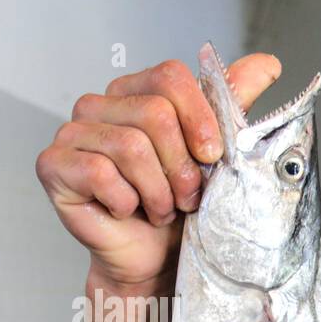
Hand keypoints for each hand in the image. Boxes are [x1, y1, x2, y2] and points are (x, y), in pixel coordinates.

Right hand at [36, 53, 281, 287]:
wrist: (156, 259)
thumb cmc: (183, 208)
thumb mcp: (216, 156)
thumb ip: (234, 106)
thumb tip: (267, 62)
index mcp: (137, 93)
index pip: (170, 77)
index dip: (200, 118)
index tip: (212, 155)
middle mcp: (100, 105)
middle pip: (155, 115)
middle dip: (183, 167)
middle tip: (185, 197)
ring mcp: (72, 132)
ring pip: (131, 147)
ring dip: (158, 191)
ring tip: (161, 209)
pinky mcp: (53, 164)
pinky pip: (100, 173)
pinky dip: (126, 202)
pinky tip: (128, 211)